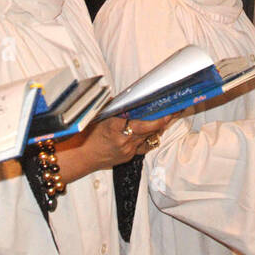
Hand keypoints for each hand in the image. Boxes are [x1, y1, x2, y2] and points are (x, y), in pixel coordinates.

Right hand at [57, 114, 175, 181]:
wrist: (81, 156)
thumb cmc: (87, 134)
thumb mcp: (99, 116)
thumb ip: (114, 106)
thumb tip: (128, 97)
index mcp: (115, 127)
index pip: (142, 122)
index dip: (157, 118)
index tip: (167, 111)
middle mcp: (124, 140)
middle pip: (149, 130)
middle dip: (162, 121)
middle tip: (173, 111)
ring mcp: (128, 150)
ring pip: (149, 138)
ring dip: (156, 128)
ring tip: (164, 118)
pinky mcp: (129, 157)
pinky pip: (143, 146)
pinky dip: (148, 138)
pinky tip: (151, 131)